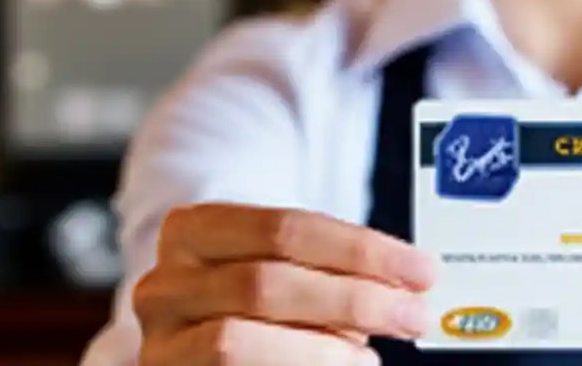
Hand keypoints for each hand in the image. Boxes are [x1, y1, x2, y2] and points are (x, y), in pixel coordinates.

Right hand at [133, 203, 436, 364]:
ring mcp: (159, 341)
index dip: (360, 250)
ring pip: (236, 342)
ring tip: (368, 356)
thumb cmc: (260, 296)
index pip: (284, 229)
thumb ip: (333, 269)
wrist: (198, 343)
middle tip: (413, 316)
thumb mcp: (287, 267)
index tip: (422, 269)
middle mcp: (163, 284)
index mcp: (192, 230)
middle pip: (265, 284)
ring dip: (322, 350)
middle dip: (352, 300)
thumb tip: (409, 284)